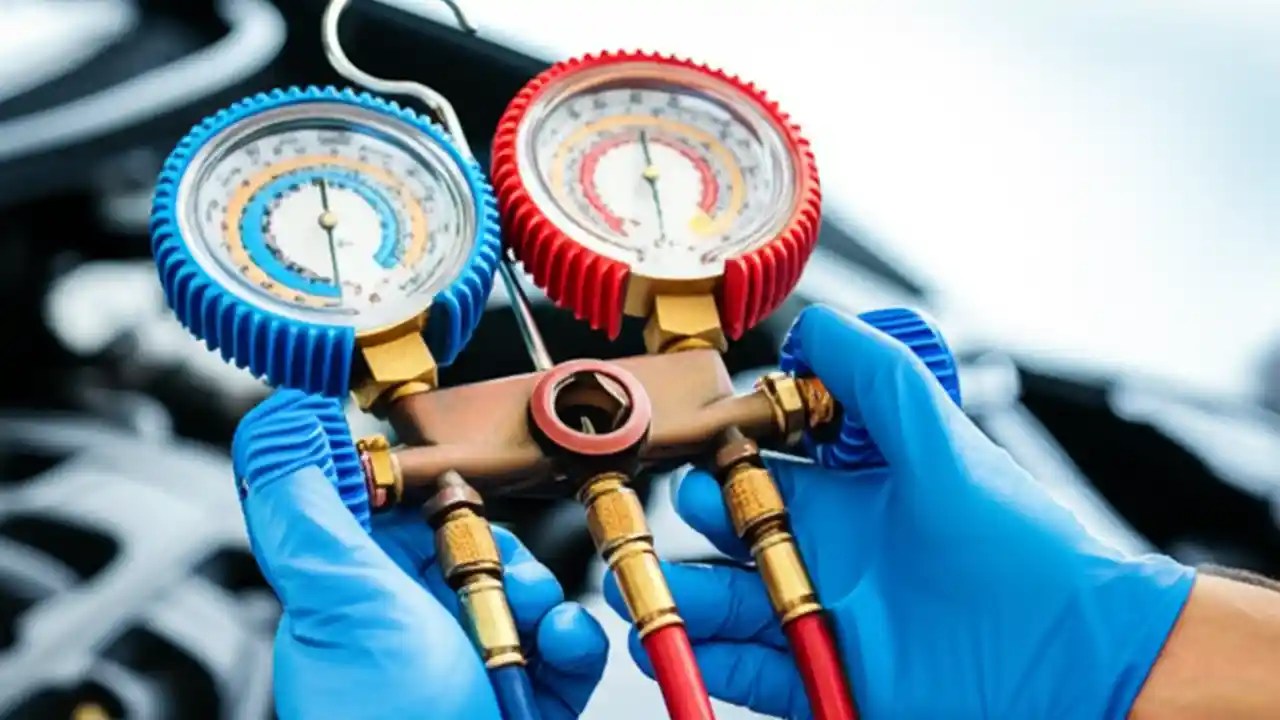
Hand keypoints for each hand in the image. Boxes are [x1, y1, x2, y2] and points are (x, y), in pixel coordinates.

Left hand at [234, 390, 607, 719]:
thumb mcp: (337, 602)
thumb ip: (308, 512)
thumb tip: (277, 424)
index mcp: (360, 596)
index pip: (400, 513)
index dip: (438, 494)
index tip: (462, 484)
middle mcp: (415, 627)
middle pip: (480, 548)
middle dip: (504, 554)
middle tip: (498, 580)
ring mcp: (474, 665)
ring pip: (530, 592)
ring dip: (546, 598)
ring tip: (538, 625)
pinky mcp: (527, 698)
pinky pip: (567, 648)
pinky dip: (576, 643)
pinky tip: (566, 649)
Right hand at [606, 305, 1195, 718]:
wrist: (1077, 659)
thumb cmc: (1020, 551)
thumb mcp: (943, 444)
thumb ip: (880, 380)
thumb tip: (817, 326)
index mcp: (854, 500)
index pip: (764, 473)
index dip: (717, 461)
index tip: (674, 449)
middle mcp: (836, 559)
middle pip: (736, 542)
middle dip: (685, 534)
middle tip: (639, 522)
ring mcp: (832, 624)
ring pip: (734, 609)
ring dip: (684, 603)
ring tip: (641, 595)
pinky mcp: (834, 687)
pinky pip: (757, 677)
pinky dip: (711, 665)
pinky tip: (678, 652)